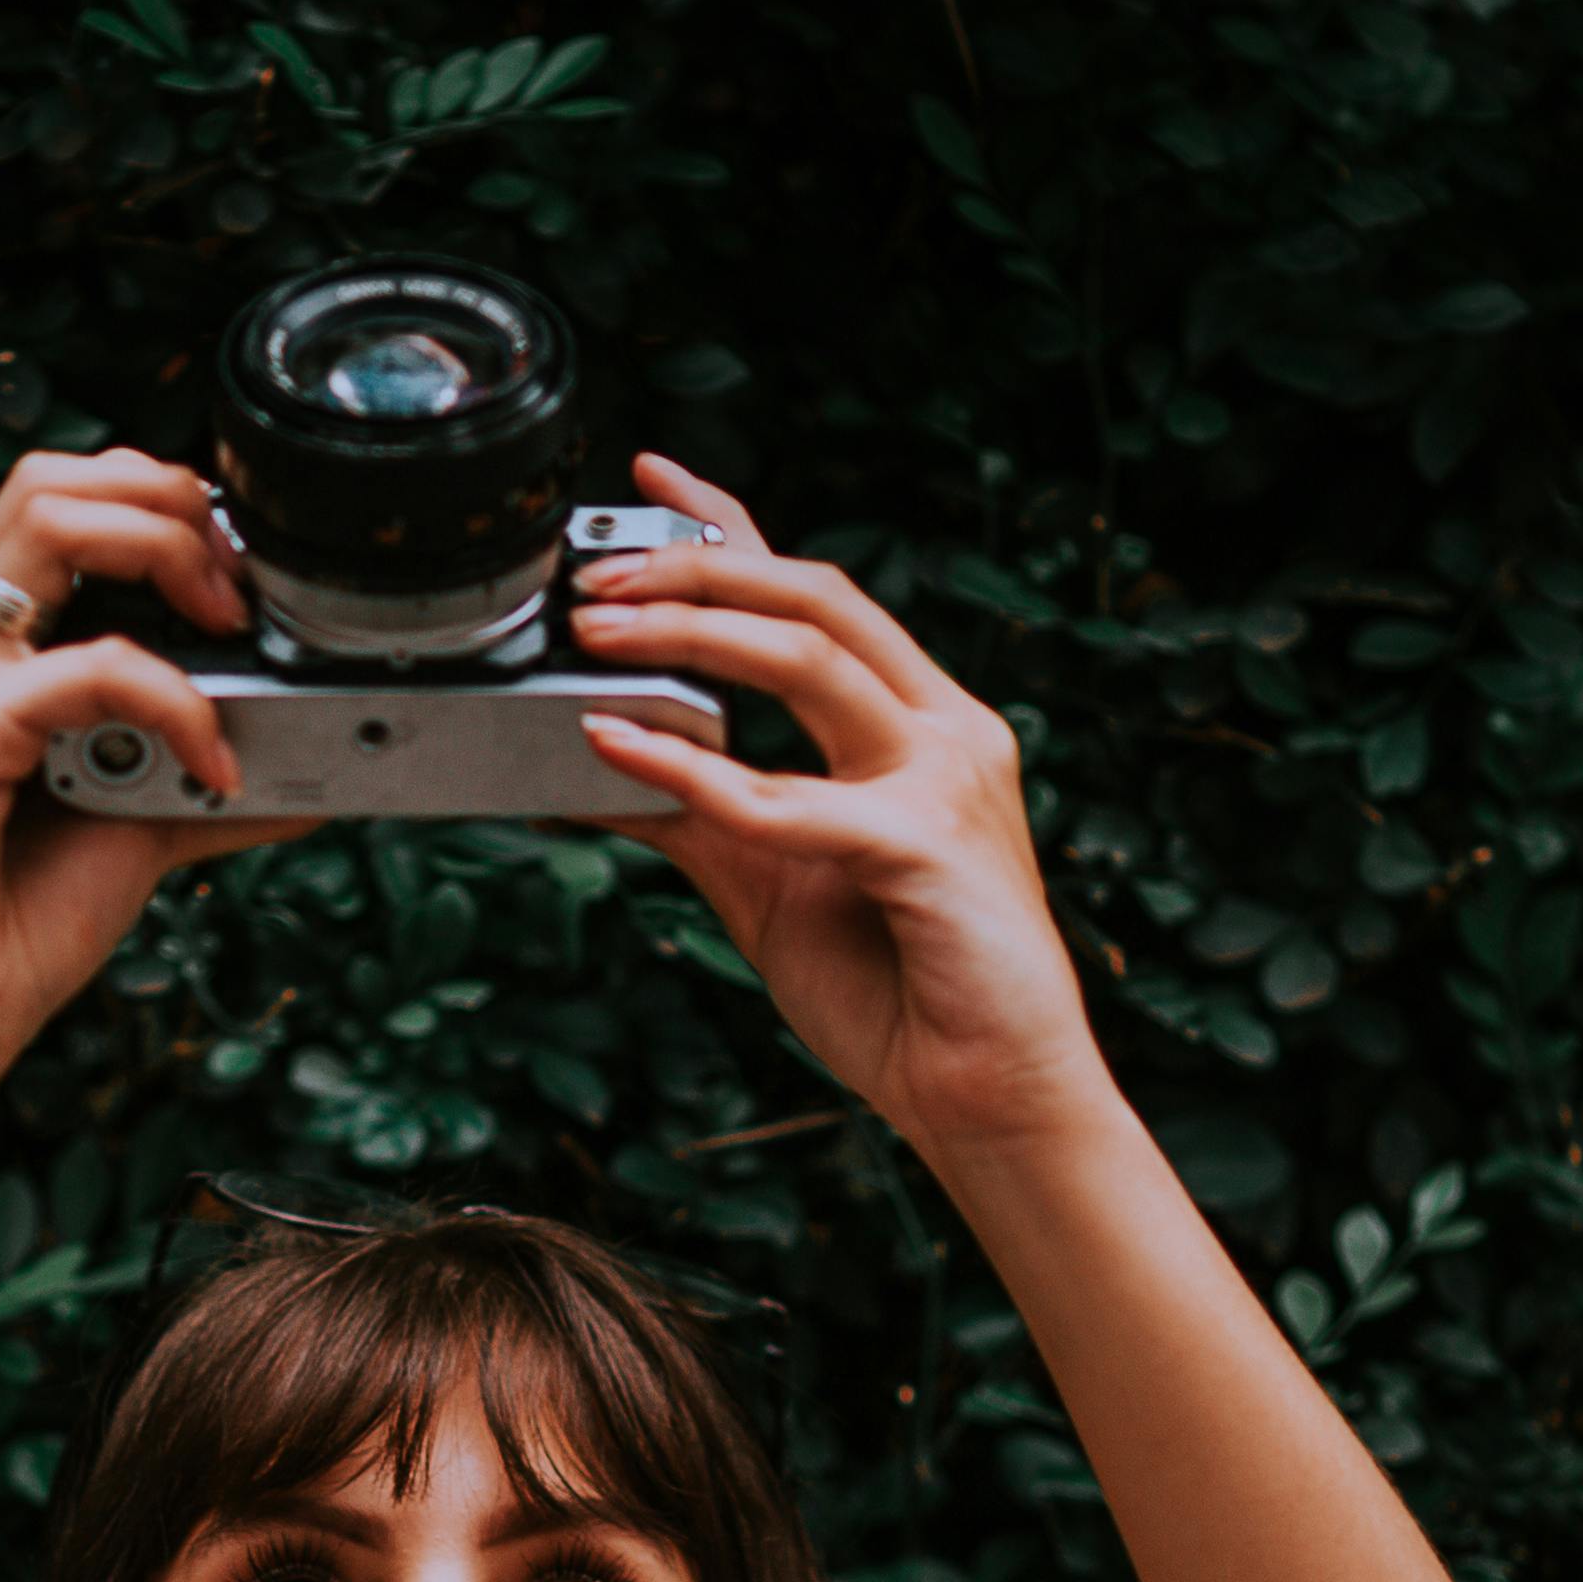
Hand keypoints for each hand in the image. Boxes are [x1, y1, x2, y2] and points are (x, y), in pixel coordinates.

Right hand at [0, 447, 304, 1106]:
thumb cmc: (13, 923)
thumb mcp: (140, 829)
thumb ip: (206, 781)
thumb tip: (309, 769)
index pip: (66, 502)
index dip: (162, 505)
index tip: (239, 573)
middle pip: (52, 476)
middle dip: (167, 500)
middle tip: (236, 588)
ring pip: (49, 518)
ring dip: (163, 551)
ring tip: (227, 627)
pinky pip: (87, 666)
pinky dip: (175, 701)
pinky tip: (216, 767)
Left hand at [561, 459, 1124, 1166]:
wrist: (990, 1102)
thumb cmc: (899, 994)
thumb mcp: (769, 884)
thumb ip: (698, 814)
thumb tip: (595, 758)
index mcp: (918, 727)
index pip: (820, 595)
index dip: (734, 528)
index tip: (649, 478)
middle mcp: (945, 732)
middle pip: (816, 598)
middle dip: (697, 568)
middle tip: (591, 576)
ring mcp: (946, 783)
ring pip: (811, 661)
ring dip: (692, 635)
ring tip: (595, 634)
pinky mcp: (928, 851)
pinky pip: (795, 798)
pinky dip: (702, 773)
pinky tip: (625, 752)